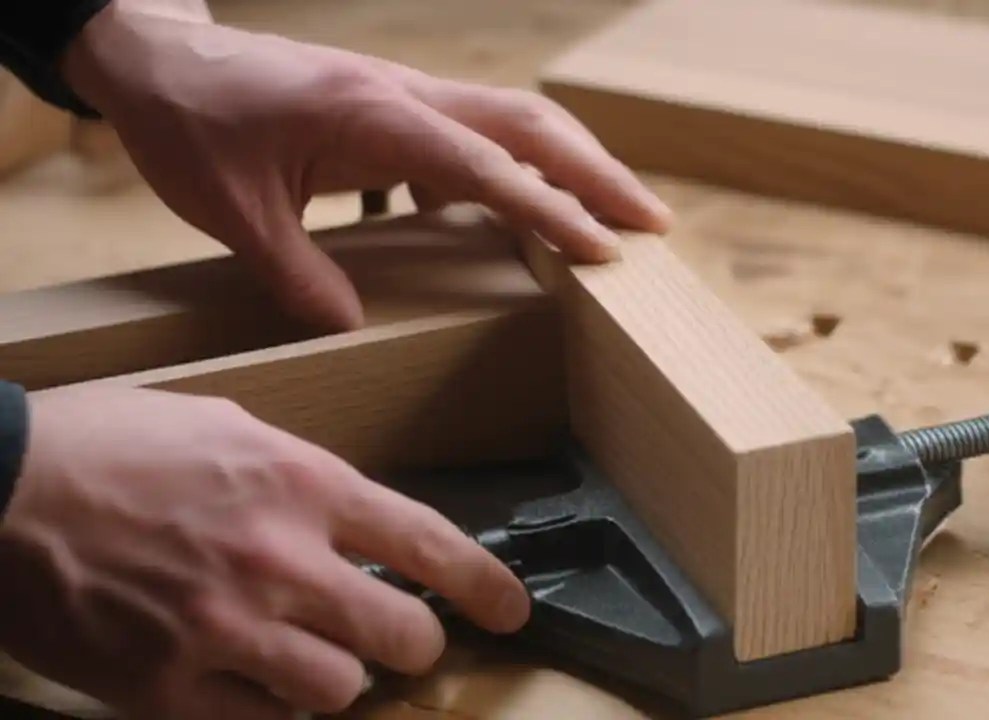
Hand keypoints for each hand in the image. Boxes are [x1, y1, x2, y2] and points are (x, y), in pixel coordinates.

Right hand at [0, 385, 527, 718]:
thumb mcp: (228, 428)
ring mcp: (224, 631)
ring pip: (340, 691)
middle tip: (398, 639)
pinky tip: (247, 680)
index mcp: (300, 483)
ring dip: (337, 678)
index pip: (428, 544)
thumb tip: (360, 522)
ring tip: (304, 653)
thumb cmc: (111, 446)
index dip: (486, 586)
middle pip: (403, 636)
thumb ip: (305, 477)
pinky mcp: (167, 690)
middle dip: (412, 645)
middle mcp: (277, 560)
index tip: (510, 611)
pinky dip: (269, 709)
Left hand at [61, 1, 671, 330]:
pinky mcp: (395, 107)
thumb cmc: (189, 123)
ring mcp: (405, 95)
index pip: (487, 166)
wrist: (157, 57)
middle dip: (599, 172)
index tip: (605, 250)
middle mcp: (404, 96)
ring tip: (618, 215)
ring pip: (514, 120)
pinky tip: (521, 212)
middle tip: (655, 224)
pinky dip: (518, 170)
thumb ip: (294, 272)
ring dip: (573, 163)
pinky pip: (478, 134)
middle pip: (530, 123)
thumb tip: (349, 328)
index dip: (551, 210)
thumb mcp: (230, 209)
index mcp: (372, 116)